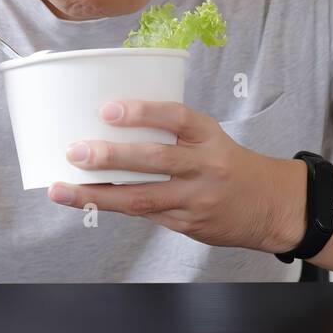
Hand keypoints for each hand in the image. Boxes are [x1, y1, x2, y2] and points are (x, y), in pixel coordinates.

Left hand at [47, 100, 306, 253]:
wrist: (270, 206)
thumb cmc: (228, 163)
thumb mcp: (209, 137)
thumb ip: (170, 131)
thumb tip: (110, 123)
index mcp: (209, 135)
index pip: (176, 117)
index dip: (142, 111)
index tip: (107, 108)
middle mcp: (205, 166)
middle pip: (154, 160)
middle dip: (110, 157)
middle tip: (74, 151)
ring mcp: (195, 199)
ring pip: (141, 198)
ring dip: (97, 194)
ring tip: (62, 189)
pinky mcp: (186, 224)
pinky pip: (144, 214)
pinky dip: (112, 207)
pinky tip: (85, 201)